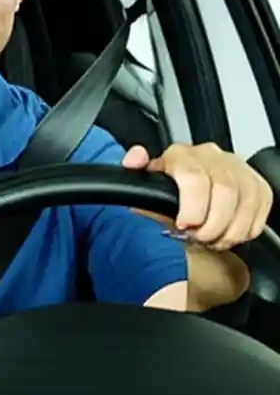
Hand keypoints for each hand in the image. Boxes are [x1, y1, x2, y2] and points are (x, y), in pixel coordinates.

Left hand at [124, 143, 272, 250]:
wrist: (188, 198)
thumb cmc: (167, 194)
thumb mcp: (145, 189)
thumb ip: (135, 176)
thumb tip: (134, 158)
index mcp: (181, 155)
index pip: (192, 175)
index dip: (191, 206)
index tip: (184, 225)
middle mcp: (212, 157)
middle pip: (224, 190)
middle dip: (212, 223)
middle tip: (199, 237)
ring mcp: (237, 168)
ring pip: (245, 201)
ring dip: (230, 229)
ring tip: (213, 239)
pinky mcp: (257, 184)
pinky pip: (261, 208)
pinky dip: (246, 228)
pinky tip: (229, 234)